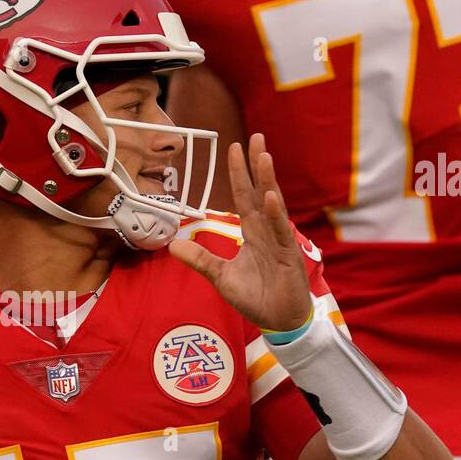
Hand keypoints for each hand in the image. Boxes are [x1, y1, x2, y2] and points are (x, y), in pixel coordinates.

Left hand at [168, 133, 311, 330]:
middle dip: (257, 165)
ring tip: (263, 156)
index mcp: (253, 233)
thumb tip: (171, 245)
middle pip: (261, 192)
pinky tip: (272, 197)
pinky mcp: (289, 256)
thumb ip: (200, 259)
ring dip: (268, 181)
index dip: (239, 173)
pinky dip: (276, 215)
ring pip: (273, 206)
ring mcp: (279, 241)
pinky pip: (281, 232)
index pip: (244, 197)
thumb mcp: (220, 276)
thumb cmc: (256, 297)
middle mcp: (267, 231)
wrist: (278, 322)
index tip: (234, 147)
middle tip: (255, 137)